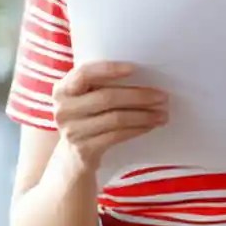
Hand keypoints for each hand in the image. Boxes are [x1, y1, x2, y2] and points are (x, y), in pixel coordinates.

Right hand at [53, 61, 167, 172]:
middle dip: (138, 96)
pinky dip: (137, 129)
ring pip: (115, 119)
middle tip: (162, 96)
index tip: (134, 68)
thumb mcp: (83, 98)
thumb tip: (141, 74)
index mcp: (62, 89)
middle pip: (106, 98)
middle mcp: (63, 109)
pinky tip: (150, 126)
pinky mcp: (85, 150)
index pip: (84, 73)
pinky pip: (117, 136)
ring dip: (144, 115)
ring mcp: (72, 131)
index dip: (109, 70)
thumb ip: (98, 84)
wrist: (72, 157)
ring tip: (162, 113)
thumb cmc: (85, 118)